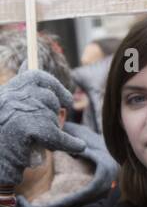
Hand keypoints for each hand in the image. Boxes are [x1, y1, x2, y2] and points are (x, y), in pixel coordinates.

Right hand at [0, 69, 83, 188]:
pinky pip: (60, 137)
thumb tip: (27, 60)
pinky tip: (78, 146)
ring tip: (33, 142)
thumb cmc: (1, 132)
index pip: (38, 77)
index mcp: (11, 88)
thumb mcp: (7, 102)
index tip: (65, 100)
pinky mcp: (32, 130)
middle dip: (50, 117)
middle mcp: (16, 96)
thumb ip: (19, 82)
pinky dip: (71, 144)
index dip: (55, 88)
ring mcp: (24, 112)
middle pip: (50, 102)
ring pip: (54, 120)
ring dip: (51, 132)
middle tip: (38, 131)